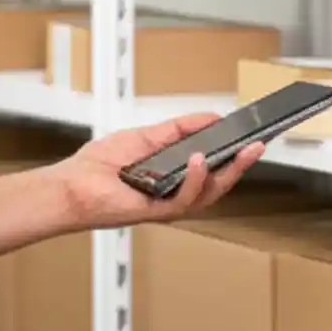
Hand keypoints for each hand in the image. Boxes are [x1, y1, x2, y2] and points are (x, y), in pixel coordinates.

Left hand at [52, 112, 263, 229]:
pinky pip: (184, 200)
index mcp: (174, 178)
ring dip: (226, 173)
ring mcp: (166, 206)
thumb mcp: (147, 136)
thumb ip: (179, 128)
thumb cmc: (101, 164)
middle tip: (259, 145)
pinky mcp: (155, 213)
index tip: (253, 136)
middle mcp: (174, 195)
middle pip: (217, 184)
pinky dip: (194, 180)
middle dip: (241, 165)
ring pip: (207, 195)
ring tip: (240, 151)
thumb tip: (211, 117)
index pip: (212, 169)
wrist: (72, 185)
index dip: (234, 155)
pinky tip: (198, 161)